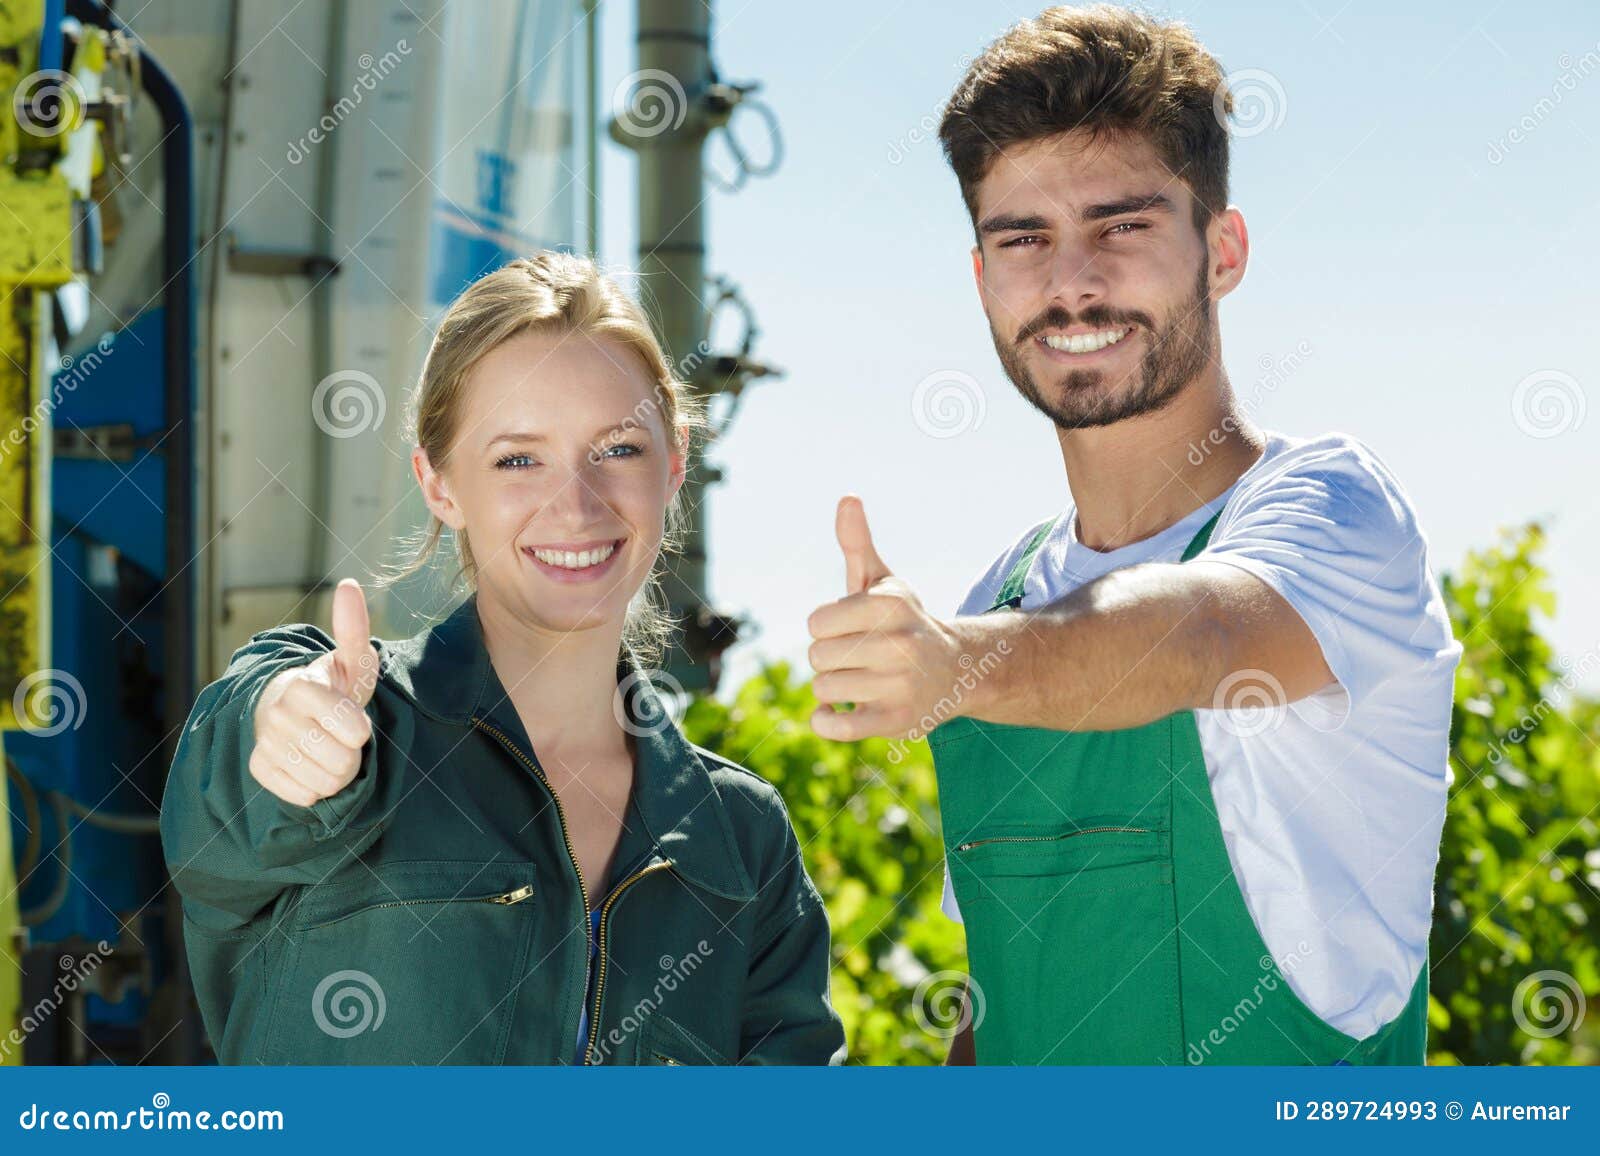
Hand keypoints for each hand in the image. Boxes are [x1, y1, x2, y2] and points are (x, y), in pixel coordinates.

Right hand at [249, 578, 379, 806]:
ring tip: (327, 748)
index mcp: (300, 687)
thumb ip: (354, 629)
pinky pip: (304, 796)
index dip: (361, 730)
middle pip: (342, 761)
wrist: (295, 710)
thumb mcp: (352, 660)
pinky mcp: (259, 769)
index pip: (352, 730)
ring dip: (335, 773)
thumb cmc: (334, 686)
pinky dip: (314, 787)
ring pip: (324, 783)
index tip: (356, 722)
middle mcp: (275, 714)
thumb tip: (349, 584)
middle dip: (351, 755)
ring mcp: (264, 743)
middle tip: (342, 737)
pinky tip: (309, 763)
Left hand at [806, 496, 967, 741]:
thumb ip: (857, 544)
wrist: (955, 671)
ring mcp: (899, 686)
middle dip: (829, 658)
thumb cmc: (904, 623)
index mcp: (890, 606)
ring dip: (833, 689)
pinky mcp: (895, 723)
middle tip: (860, 658)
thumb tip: (846, 498)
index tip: (852, 629)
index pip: (816, 622)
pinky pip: (833, 727)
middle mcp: (899, 644)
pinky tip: (841, 711)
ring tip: (862, 681)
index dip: (826, 628)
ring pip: (823, 689)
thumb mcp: (883, 583)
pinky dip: (826, 721)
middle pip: (816, 656)